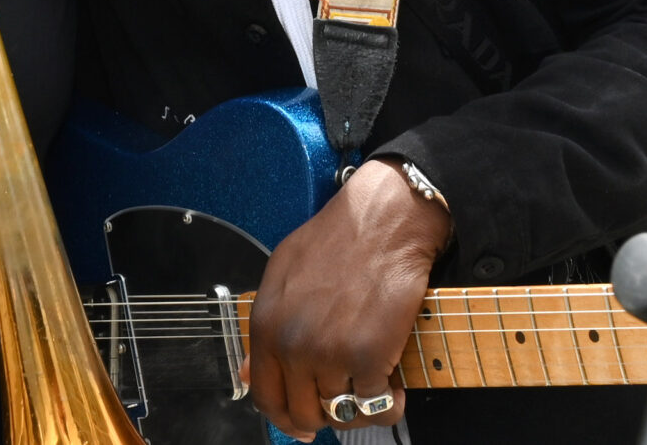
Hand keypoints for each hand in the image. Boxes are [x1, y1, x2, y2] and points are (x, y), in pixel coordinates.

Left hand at [248, 158, 451, 433]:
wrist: (383, 220)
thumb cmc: (338, 240)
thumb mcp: (283, 274)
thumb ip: (268, 324)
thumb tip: (250, 371)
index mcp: (267, 325)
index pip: (265, 396)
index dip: (285, 419)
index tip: (302, 426)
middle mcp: (293, 345)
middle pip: (302, 413)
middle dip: (325, 417)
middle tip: (345, 405)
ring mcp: (330, 353)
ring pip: (341, 413)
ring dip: (360, 410)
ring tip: (375, 392)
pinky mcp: (370, 357)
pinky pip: (378, 405)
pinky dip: (390, 405)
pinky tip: (395, 389)